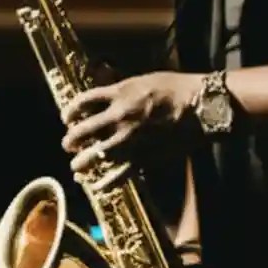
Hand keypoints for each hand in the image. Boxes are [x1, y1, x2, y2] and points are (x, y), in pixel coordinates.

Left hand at [60, 71, 204, 171]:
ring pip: (96, 155)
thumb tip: (103, 98)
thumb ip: (120, 91)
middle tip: (67, 145)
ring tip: (75, 168)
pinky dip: (106, 183)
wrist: (201, 106)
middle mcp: (119, 118)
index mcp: (118, 95)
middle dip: (70, 140)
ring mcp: (130, 140)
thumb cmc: (174, 88)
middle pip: (82, 131)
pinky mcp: (144, 157)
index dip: (69, 111)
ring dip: (82, 163)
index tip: (66, 118)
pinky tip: (96, 187)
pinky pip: (119, 174)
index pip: (82, 103)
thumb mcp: (141, 81)